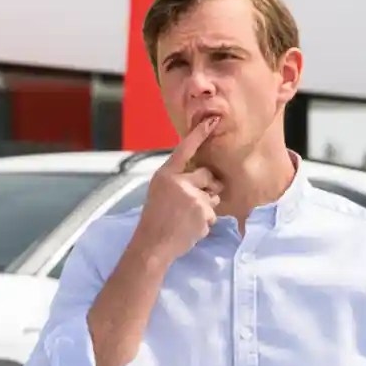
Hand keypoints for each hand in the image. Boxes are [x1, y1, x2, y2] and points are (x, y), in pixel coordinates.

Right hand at [129, 116, 223, 263]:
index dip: (199, 134)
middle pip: (206, 175)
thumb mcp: (159, 191)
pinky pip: (213, 214)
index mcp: (166, 175)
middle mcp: (179, 182)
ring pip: (213, 197)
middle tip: (192, 203)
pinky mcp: (203, 212)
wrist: (153, 244)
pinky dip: (205, 223)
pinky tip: (190, 228)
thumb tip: (201, 177)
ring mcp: (192, 197)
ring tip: (187, 219)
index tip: (212, 120)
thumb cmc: (155, 219)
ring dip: (206, 208)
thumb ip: (176, 180)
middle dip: (207, 188)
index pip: (184, 149)